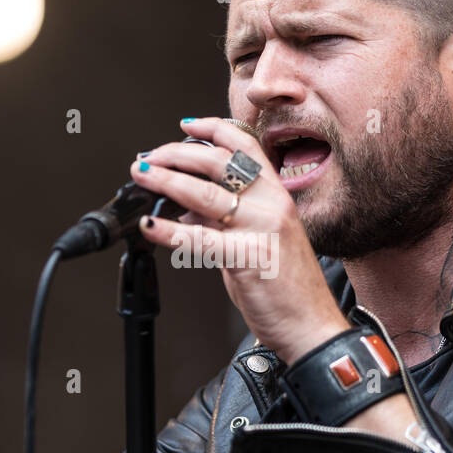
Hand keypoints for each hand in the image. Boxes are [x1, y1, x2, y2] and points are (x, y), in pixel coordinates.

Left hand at [131, 117, 349, 362]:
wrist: (311, 326)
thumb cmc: (287, 288)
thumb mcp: (256, 242)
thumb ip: (224, 223)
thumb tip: (188, 210)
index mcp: (277, 195)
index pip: (246, 146)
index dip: (214, 129)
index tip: (186, 126)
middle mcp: (272, 205)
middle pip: (219, 162)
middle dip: (176, 154)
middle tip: (149, 156)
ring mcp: (261, 228)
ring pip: (204, 194)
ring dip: (166, 180)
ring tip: (142, 174)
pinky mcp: (247, 256)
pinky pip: (199, 238)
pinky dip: (168, 230)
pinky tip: (150, 225)